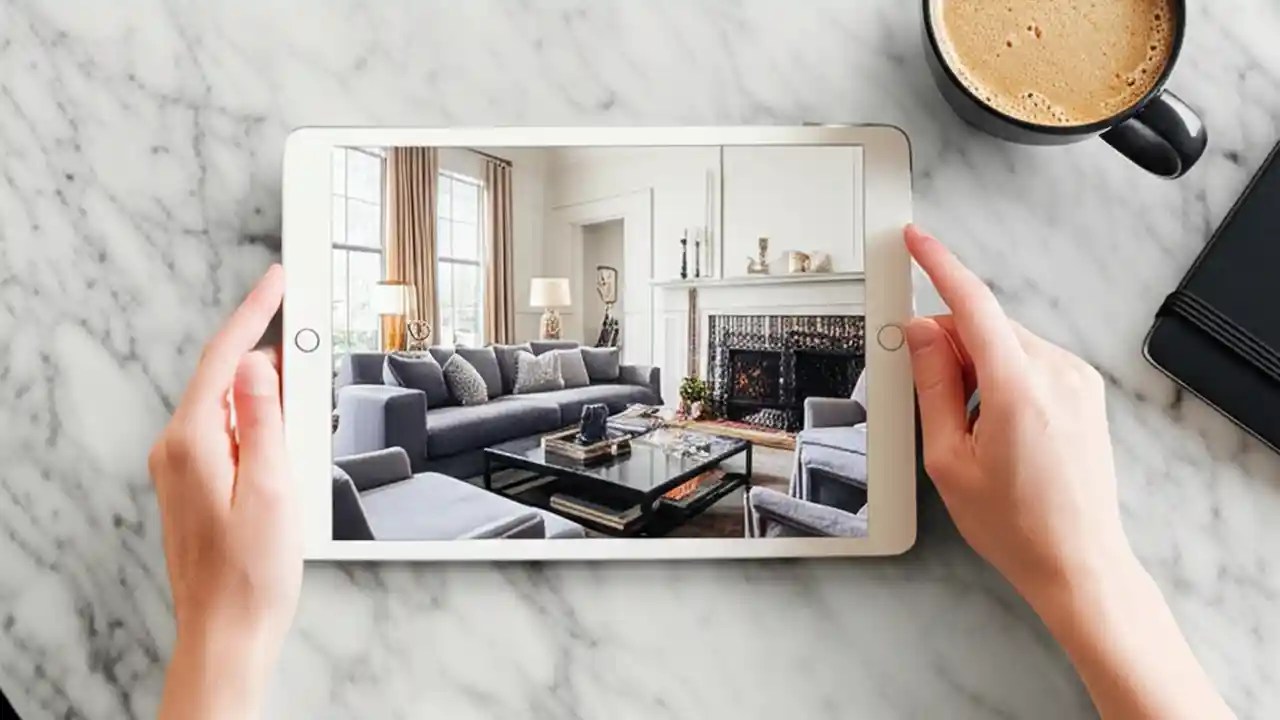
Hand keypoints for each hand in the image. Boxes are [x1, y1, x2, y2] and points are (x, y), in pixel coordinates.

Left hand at [148, 265, 298, 718]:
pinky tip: (287, 440)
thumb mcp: (273, 486)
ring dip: (270, 398)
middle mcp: (179, 449)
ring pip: (231, 408)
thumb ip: (263, 418)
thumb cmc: (252, 573)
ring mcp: (184, 468)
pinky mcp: (196, 484)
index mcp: (193, 442)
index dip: (254, 313)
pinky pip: (228, 434)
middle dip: (270, 356)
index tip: (275, 280)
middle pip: (226, 378)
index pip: (224, 358)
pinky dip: (260, 425)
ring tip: (310, 409)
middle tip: (312, 339)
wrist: (230, 631)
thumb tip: (255, 364)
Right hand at [904, 225, 1232, 718]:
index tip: (917, 240)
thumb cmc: (1017, 525)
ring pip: (1006, 343)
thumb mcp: (949, 459)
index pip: (973, 304)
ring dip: (976, 366)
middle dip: (949, 344)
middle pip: (986, 325)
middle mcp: (1057, 374)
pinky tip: (996, 426)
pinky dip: (1002, 377)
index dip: (940, 265)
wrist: (1078, 561)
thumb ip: (932, 385)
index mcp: (1019, 388)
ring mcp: (1077, 381)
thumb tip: (921, 334)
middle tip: (931, 395)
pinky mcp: (1084, 391)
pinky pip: (1029, 360)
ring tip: (973, 429)